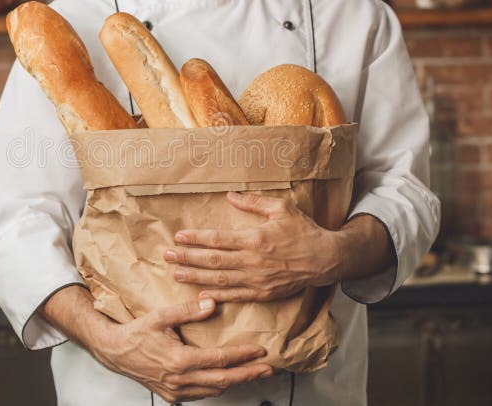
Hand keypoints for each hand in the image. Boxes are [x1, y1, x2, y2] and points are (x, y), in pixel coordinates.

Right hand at [91, 298, 273, 402]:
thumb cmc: (137, 333)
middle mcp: (180, 380)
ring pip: (214, 390)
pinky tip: (225, 378)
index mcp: (180, 360)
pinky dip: (216, 386)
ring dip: (235, 382)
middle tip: (267, 369)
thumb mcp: (161, 316)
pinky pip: (201, 394)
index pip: (221, 360)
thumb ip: (188, 310)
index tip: (260, 351)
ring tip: (252, 373)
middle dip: (248, 375)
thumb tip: (212, 303)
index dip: (243, 356)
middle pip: (223, 380)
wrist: (115, 352)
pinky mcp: (172, 396)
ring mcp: (176, 391)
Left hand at [164, 191, 340, 302]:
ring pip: (220, 280)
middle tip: (167, 255)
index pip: (218, 239)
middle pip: (213, 261)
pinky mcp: (263, 293)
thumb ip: (254, 202)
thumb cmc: (303, 230)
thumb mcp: (281, 208)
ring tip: (176, 273)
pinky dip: (217, 296)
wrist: (325, 259)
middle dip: (187, 257)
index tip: (179, 236)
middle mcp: (253, 261)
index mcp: (256, 239)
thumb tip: (230, 195)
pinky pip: (235, 296)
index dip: (196, 238)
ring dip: (195, 277)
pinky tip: (200, 294)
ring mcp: (257, 280)